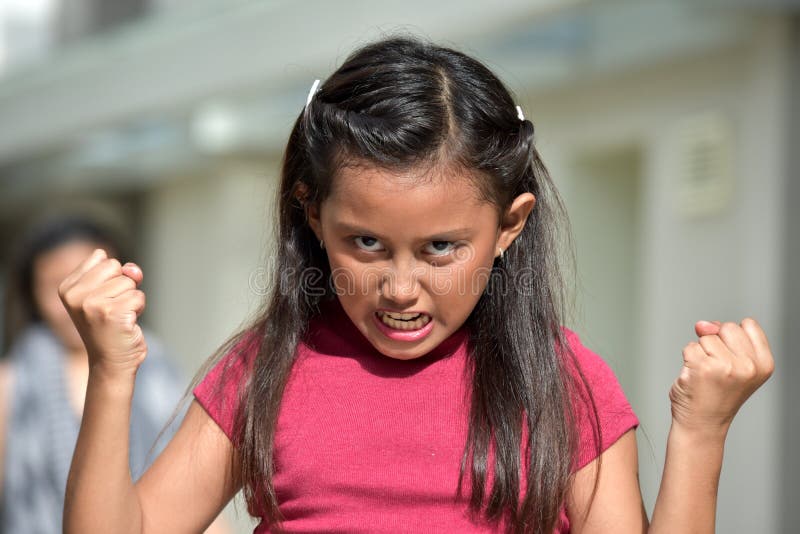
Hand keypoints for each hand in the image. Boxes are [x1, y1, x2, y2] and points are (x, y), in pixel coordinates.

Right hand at [58, 248, 147, 375]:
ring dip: (131, 299)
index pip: (103, 258)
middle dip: (122, 286)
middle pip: (115, 266)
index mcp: (67, 288)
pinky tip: (126, 323)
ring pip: (129, 281)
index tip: (103, 299)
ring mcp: (92, 305)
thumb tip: (133, 270)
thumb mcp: (108, 292)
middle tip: (113, 308)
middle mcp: (75, 295)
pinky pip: (138, 296)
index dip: (112, 277)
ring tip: (119, 316)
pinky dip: (138, 309)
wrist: (111, 361)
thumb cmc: (111, 325)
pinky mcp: (112, 314)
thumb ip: (120, 272)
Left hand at [669, 318, 774, 435]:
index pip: (749, 324)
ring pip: (706, 336)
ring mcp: (726, 366)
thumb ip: (725, 337)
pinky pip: (690, 347)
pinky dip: (688, 359)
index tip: (733, 358)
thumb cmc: (717, 394)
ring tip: (707, 374)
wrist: (702, 424)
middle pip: (726, 327)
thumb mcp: (736, 363)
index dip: (734, 337)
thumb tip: (703, 324)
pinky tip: (695, 377)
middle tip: (718, 369)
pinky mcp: (703, 367)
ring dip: (701, 352)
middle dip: (717, 342)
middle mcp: (749, 365)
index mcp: (764, 363)